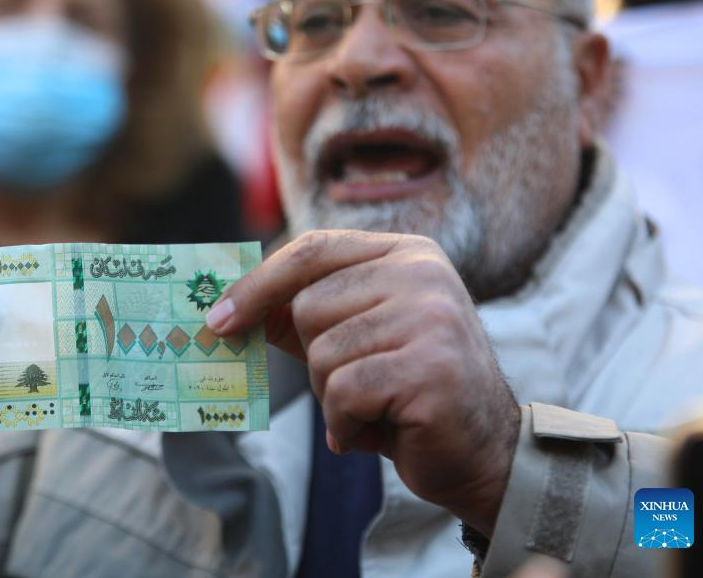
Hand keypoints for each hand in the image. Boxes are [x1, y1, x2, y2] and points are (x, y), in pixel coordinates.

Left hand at [206, 230, 519, 534]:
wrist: (485, 453)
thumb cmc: (409, 391)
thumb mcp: (356, 339)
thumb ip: (303, 314)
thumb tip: (229, 305)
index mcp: (406, 253)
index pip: (312, 249)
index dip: (257, 285)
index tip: (218, 320)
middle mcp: (423, 273)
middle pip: (308, 306)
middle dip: (315, 359)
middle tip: (356, 387)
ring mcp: (431, 316)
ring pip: (322, 352)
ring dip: (333, 396)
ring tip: (377, 407)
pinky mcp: (430, 367)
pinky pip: (343, 391)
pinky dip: (347, 422)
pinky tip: (384, 429)